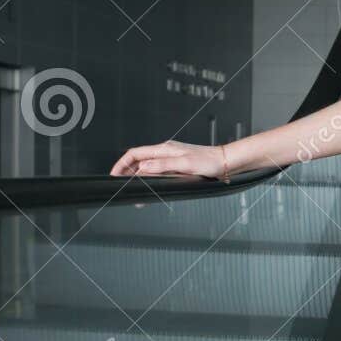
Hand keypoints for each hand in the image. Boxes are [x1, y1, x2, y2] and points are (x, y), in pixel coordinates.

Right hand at [110, 139, 225, 179]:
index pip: (135, 154)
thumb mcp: (184, 164)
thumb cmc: (209, 162)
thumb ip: (162, 165)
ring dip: (138, 177)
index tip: (114, 175)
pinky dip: (150, 179)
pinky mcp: (178, 167)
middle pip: (139, 160)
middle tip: (119, 185)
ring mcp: (171, 159)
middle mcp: (166, 153)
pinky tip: (150, 187)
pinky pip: (158, 172)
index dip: (122, 164)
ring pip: (147, 167)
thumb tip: (143, 167)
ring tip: (132, 190)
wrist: (225, 162)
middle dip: (126, 172)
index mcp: (164, 149)